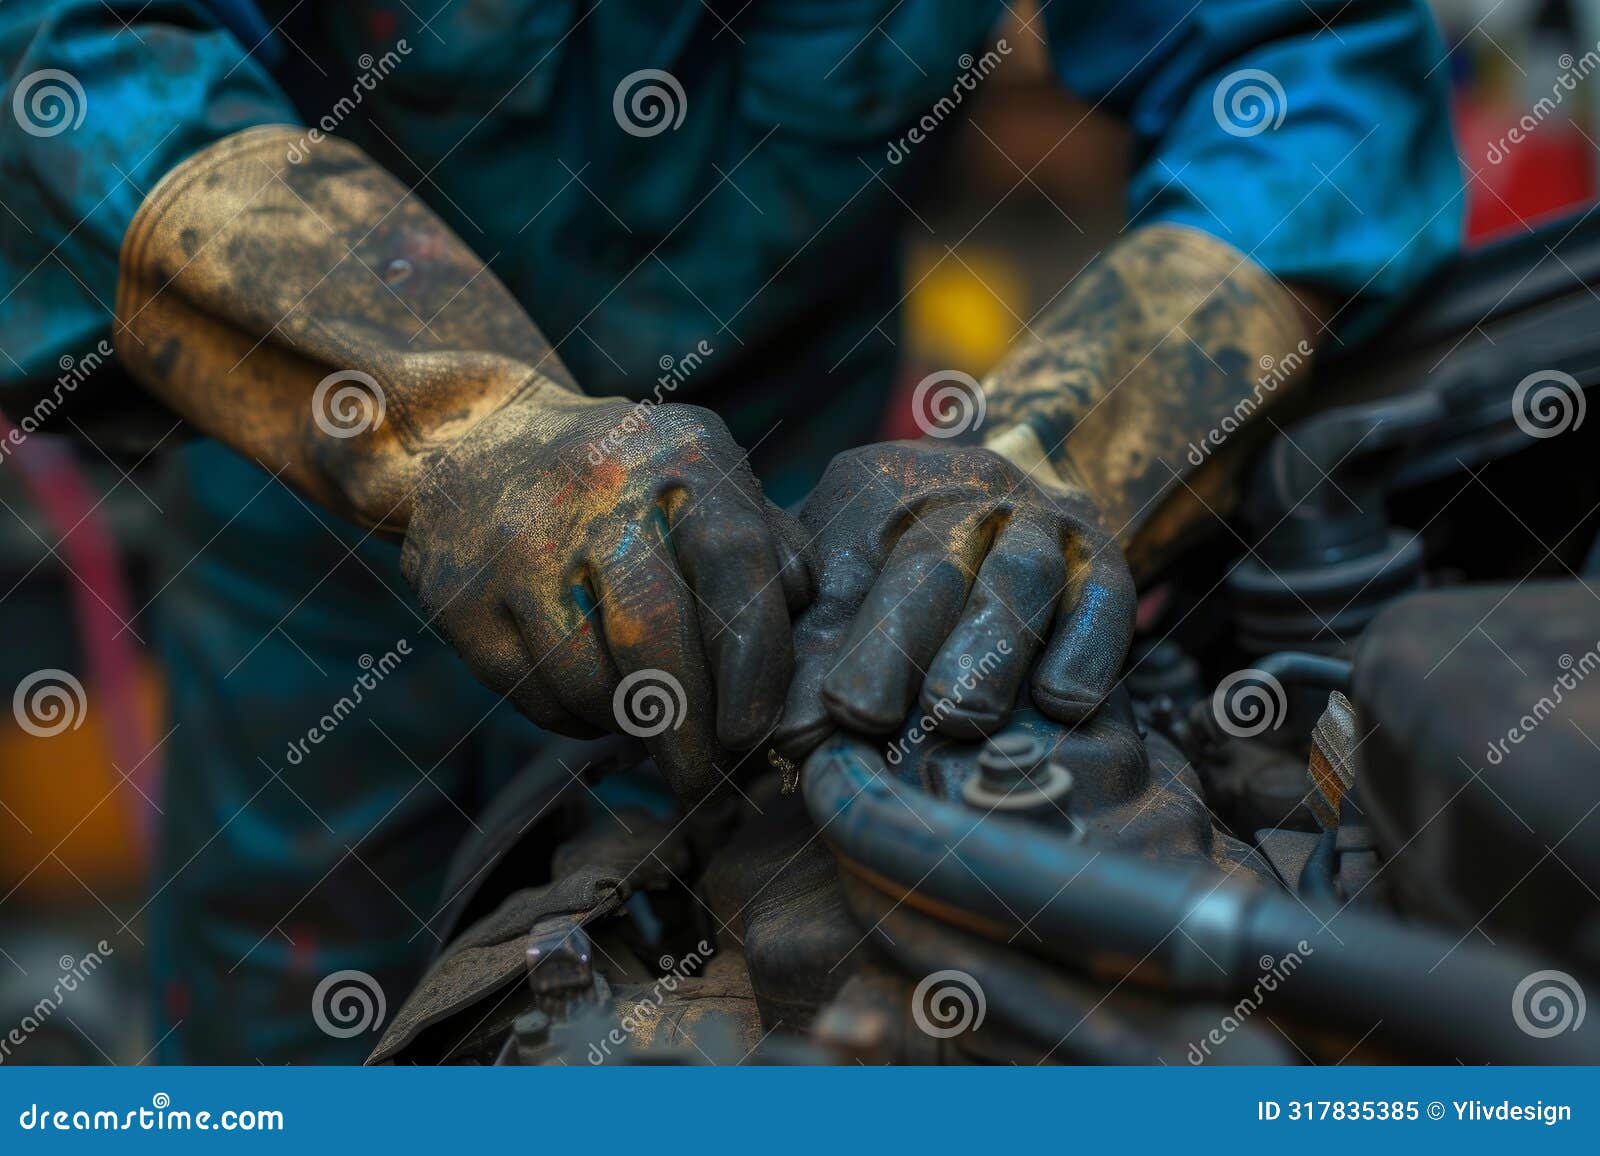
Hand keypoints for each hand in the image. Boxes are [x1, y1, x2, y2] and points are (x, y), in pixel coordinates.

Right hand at [401, 391, 809, 799]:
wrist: (479, 439)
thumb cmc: (629, 480)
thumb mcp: (706, 477)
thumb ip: (768, 546)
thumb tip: (809, 632)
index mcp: (684, 459)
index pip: (736, 565)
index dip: (753, 660)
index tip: (752, 732)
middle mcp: (600, 493)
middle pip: (653, 638)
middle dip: (689, 731)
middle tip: (706, 780)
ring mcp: (521, 545)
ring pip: (591, 681)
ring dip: (630, 724)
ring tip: (645, 715)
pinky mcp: (463, 597)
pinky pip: (537, 695)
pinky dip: (577, 716)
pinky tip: (591, 690)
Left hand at [773, 440, 1134, 760]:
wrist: (1011, 505)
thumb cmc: (896, 572)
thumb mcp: (841, 590)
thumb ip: (813, 651)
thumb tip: (794, 735)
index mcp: (877, 489)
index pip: (845, 564)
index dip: (831, 642)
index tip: (815, 718)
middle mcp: (963, 491)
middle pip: (929, 563)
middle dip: (895, 643)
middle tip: (868, 715)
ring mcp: (1038, 519)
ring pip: (1018, 575)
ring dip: (989, 650)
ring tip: (960, 718)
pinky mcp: (1101, 556)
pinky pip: (1103, 598)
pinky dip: (1086, 650)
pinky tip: (1064, 705)